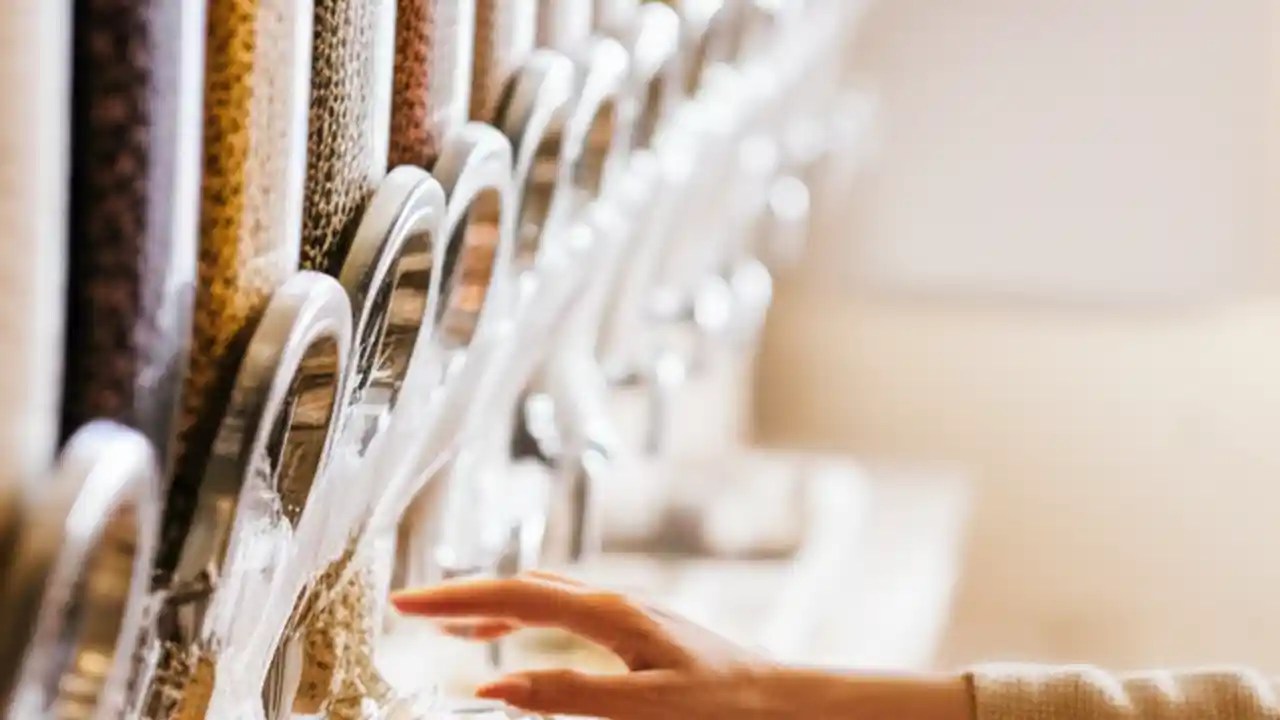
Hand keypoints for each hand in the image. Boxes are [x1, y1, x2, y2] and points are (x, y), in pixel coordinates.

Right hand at [391, 572, 972, 719]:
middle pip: (522, 585)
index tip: (404, 603)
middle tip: (409, 608)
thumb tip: (494, 684)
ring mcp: (626, 613)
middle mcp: (615, 603)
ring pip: (543, 595)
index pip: (515, 595)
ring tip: (450, 625)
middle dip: (463, 594)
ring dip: (493, 605)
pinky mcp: (636, 629)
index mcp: (611, 614)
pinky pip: (566, 613)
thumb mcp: (642, 707)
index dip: (455, 599)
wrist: (782, 701)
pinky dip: (527, 620)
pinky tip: (516, 643)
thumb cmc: (724, 705)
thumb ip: (567, 693)